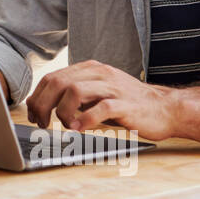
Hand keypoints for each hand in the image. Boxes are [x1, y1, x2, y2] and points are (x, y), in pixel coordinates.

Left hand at [26, 60, 176, 141]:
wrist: (166, 108)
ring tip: (65, 126)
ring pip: (74, 90)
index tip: (33, 114)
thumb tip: (45, 106)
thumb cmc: (129, 105)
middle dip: (43, 104)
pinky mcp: (125, 104)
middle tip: (41, 123)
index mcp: (90, 69)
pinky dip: (85, 120)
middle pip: (58, 82)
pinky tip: (79, 129)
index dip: (37, 97)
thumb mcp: (98, 94)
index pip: (52, 77)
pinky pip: (100, 108)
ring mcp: (113, 88)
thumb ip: (76, 96)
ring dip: (62, 112)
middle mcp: (100, 74)